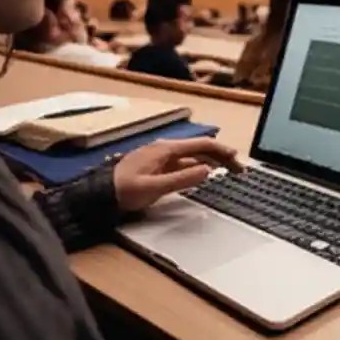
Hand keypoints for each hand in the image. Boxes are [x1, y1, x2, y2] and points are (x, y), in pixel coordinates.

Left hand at [114, 137, 241, 211]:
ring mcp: (161, 159)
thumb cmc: (124, 190)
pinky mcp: (158, 169)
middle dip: (220, 156)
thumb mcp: (154, 187)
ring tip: (228, 170)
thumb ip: (181, 179)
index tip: (237, 159)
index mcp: (164, 149)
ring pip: (192, 157)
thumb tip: (207, 170)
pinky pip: (184, 165)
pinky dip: (199, 168)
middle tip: (238, 168)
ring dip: (211, 162)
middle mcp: (164, 150)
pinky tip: (206, 174)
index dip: (221, 151)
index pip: (200, 145)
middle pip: (199, 149)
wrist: (101, 194)